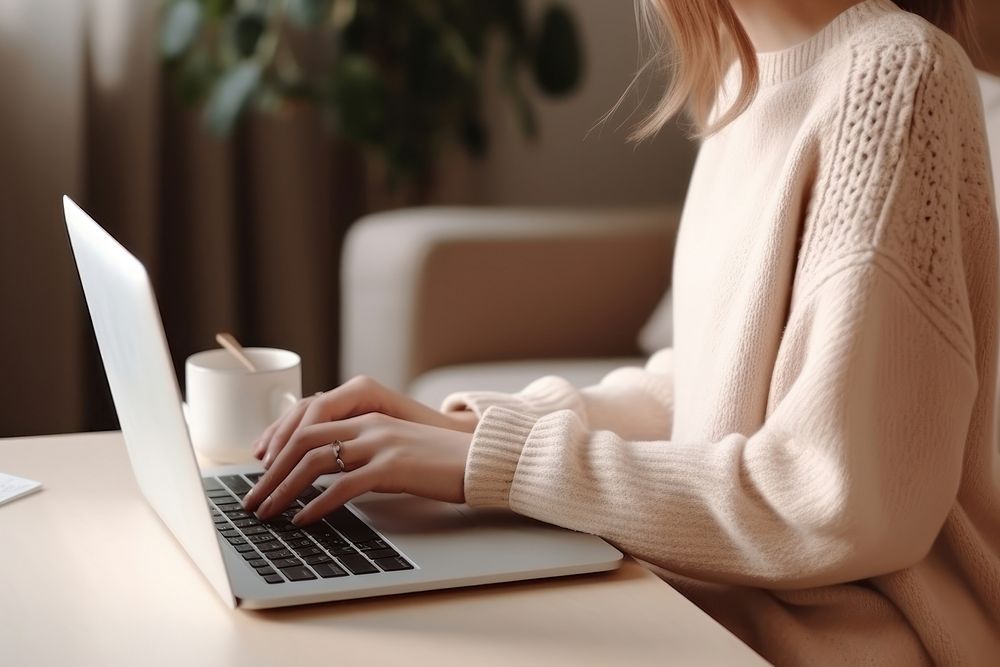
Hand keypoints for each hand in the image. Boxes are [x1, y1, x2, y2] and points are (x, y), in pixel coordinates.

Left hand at [242, 413, 472, 524]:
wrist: (481, 460)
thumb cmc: (442, 462)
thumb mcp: (399, 449)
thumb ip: (367, 455)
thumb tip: (334, 480)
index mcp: (369, 417)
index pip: (310, 425)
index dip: (279, 448)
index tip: (261, 472)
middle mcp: (370, 425)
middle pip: (302, 441)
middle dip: (271, 472)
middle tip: (252, 499)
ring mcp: (380, 444)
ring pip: (315, 461)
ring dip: (284, 490)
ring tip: (267, 513)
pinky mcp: (392, 467)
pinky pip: (342, 485)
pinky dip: (316, 504)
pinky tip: (303, 520)